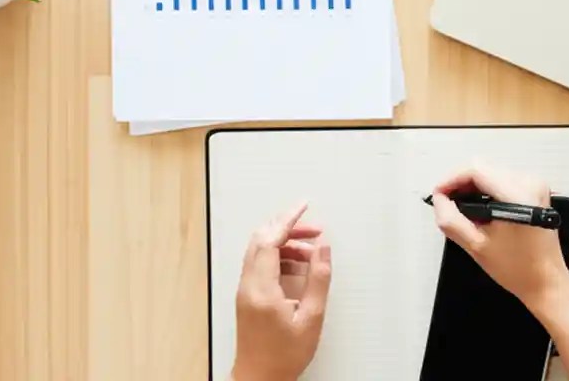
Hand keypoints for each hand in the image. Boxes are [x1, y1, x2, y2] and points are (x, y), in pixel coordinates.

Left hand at [230, 202, 331, 380]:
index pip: (269, 240)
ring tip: (311, 250)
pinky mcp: (247, 296)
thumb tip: (323, 250)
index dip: (287, 219)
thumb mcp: (311, 318)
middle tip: (312, 227)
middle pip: (261, 240)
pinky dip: (278, 256)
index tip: (303, 206)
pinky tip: (298, 266)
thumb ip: (319, 280)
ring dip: (284, 243)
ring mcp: (245, 290)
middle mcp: (248, 286)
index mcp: (262, 289)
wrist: (260, 378)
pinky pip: (260, 264)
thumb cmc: (283, 356)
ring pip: (260, 251)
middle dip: (287, 227)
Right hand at [430, 163, 568, 311]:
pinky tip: (478, 208)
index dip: (451, 180)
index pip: (476, 170)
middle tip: (446, 204)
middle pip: (483, 168)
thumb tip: (439, 200)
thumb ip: (451, 220)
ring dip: (472, 187)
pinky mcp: (534, 190)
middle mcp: (530, 183)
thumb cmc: (519, 268)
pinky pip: (502, 179)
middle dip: (460, 183)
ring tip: (461, 209)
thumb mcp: (476, 246)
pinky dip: (486, 190)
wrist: (546, 281)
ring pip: (491, 172)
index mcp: (518, 195)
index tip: (438, 195)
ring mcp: (534, 185)